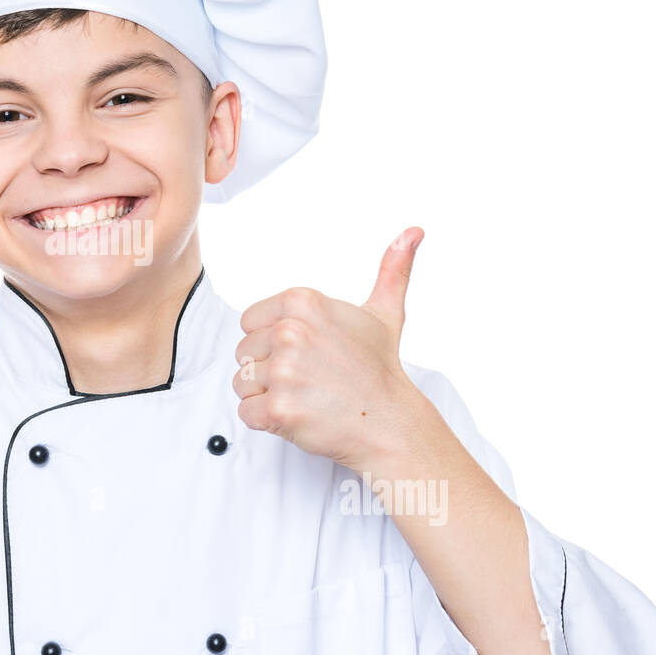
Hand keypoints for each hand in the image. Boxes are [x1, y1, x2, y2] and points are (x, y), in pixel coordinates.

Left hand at [232, 227, 427, 470]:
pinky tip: (298, 415)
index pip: (249, 321)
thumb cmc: (380, 369)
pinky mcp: (279, 408)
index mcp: (302, 301)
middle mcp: (290, 331)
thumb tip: (414, 231)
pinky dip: (266, 420)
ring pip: (241, 382)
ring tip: (304, 396)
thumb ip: (392, 269)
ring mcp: (283, 371)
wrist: (390, 423)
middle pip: (243, 352)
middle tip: (308, 379)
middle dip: (268, 370)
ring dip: (266, 395)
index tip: (304, 353)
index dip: (270, 341)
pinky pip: (246, 412)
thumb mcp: (385, 313)